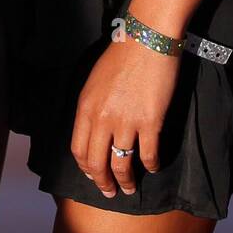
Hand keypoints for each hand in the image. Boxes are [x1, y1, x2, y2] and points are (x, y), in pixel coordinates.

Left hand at [71, 33, 183, 196]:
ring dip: (126, 181)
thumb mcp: (95, 81)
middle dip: (103, 182)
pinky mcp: (150, 123)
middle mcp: (102, 119)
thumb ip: (92, 107)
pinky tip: (153, 166)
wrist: (147, 39)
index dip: (85, 168)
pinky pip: (149, 154)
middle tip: (110, 192)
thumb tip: (96, 130)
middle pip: (97, 163)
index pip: (78, 149)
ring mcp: (126, 122)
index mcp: (85, 107)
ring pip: (121, 164)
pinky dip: (151, 165)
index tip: (93, 175)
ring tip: (130, 188)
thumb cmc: (122, 55)